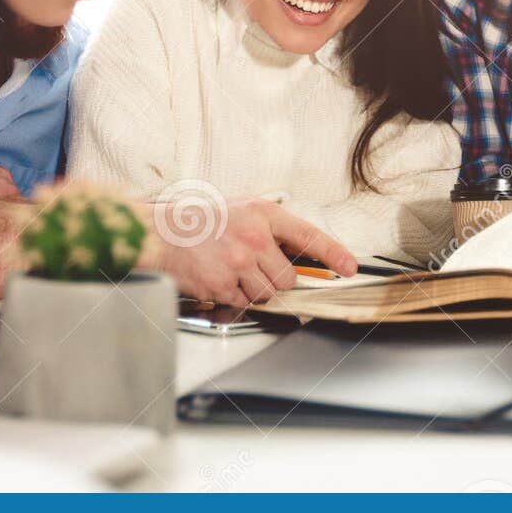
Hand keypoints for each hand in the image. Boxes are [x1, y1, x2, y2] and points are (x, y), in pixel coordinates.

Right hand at [141, 197, 355, 306]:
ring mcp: (238, 263)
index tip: (349, 267)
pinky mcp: (222, 285)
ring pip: (267, 294)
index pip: (308, 236)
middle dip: (273, 279)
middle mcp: (254, 237)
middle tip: (250, 266)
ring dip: (253, 289)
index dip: (333, 254)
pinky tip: (219, 278)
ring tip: (231, 270)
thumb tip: (299, 254)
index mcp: (263, 214)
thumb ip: (271, 228)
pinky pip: (243, 303)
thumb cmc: (202, 222)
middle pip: (287, 278)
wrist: (162, 234)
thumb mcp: (242, 209)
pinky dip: (233, 297)